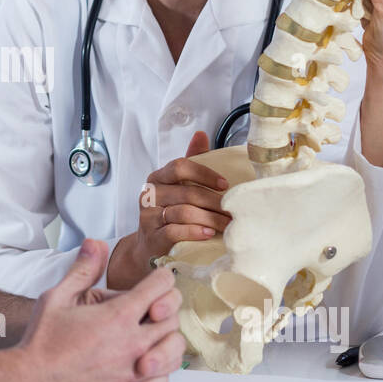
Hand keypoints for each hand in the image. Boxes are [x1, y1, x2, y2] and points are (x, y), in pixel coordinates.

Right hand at [18, 240, 184, 381]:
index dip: (161, 278)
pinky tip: (145, 365)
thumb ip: (83, 270)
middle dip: (166, 309)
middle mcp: (132, 343)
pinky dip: (160, 372)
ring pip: (174, 352)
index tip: (156, 279)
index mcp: (118, 315)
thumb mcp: (57, 298)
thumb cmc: (41, 340)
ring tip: (152, 336)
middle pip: (173, 319)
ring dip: (167, 340)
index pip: (161, 287)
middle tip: (152, 307)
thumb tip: (96, 243)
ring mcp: (132, 372)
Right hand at [108, 130, 230, 288]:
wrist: (149, 247)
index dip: (204, 174)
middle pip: (186, 192)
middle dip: (214, 202)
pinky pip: (176, 231)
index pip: (180, 167)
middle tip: (233, 210)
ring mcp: (149, 216)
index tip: (225, 184)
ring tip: (227, 224)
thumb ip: (190, 162)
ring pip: (183, 212)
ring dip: (210, 218)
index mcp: (157, 177)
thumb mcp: (178, 187)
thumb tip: (201, 135)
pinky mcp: (152, 236)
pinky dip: (195, 232)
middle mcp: (150, 194)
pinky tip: (210, 233)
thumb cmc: (169, 213)